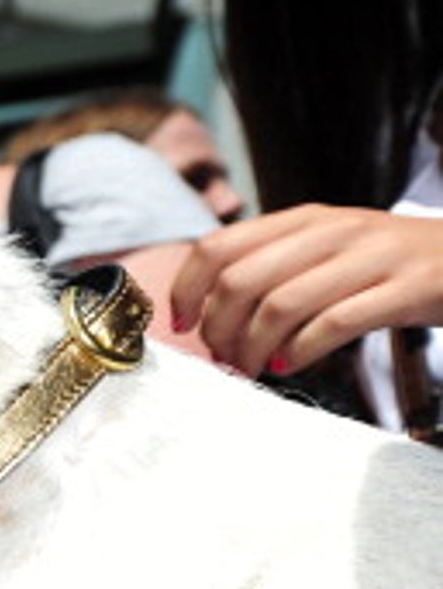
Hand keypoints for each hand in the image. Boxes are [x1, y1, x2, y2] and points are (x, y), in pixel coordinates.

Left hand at [170, 204, 442, 375]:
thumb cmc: (390, 264)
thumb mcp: (329, 250)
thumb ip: (275, 268)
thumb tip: (209, 313)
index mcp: (304, 220)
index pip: (218, 247)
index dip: (186, 290)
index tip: (181, 326)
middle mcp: (333, 231)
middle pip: (240, 281)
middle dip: (217, 329)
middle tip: (222, 358)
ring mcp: (372, 258)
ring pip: (280, 305)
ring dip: (251, 348)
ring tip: (250, 368)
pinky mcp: (407, 289)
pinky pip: (333, 324)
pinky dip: (298, 352)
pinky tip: (288, 365)